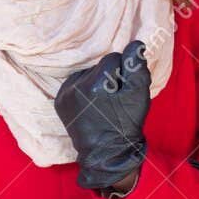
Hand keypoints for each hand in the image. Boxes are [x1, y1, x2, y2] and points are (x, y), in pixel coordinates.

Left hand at [55, 39, 151, 190]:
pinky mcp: (59, 101)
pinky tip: (92, 105)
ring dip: (97, 83)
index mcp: (95, 84)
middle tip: (114, 100)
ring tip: (103, 104)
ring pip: (87, 73)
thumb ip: (137, 67)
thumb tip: (134, 44)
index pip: (113, 59)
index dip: (123, 73)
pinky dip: (85, 90)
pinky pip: (75, 84)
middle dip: (109, 77)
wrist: (106, 154)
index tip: (123, 92)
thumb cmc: (126, 125)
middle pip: (98, 66)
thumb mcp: (138, 96)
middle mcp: (75, 86)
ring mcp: (64, 94)